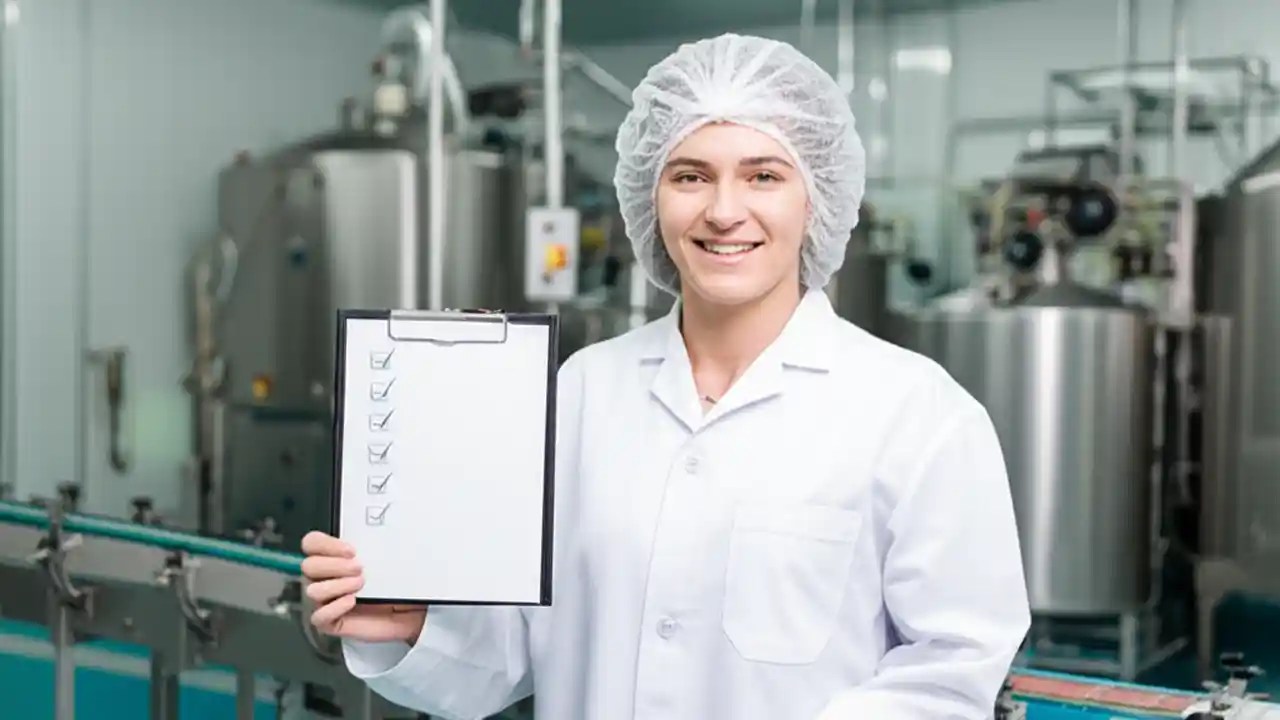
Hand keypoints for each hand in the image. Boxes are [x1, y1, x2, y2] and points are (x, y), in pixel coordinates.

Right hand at [300, 531, 425, 643]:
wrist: (409, 612)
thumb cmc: (395, 584)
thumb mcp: (390, 559)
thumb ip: (377, 546)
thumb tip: (376, 534)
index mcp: (333, 557)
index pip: (311, 543)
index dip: (326, 544)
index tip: (351, 551)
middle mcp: (324, 578)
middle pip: (309, 566)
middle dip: (334, 565)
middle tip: (359, 568)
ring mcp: (325, 601)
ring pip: (312, 591)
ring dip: (336, 586)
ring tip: (360, 584)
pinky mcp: (330, 623)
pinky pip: (318, 617)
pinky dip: (334, 608)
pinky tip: (352, 602)